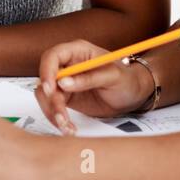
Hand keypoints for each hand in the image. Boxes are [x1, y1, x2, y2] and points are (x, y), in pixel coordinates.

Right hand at [35, 39, 155, 133]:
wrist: (133, 95)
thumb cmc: (126, 79)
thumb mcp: (113, 76)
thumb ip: (89, 78)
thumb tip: (64, 82)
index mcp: (78, 51)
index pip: (53, 56)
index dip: (47, 71)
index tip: (51, 89)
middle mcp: (67, 65)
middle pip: (45, 78)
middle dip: (51, 99)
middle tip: (61, 115)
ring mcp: (65, 82)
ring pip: (46, 96)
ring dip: (53, 112)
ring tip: (67, 126)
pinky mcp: (66, 97)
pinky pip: (53, 107)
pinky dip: (57, 119)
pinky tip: (69, 128)